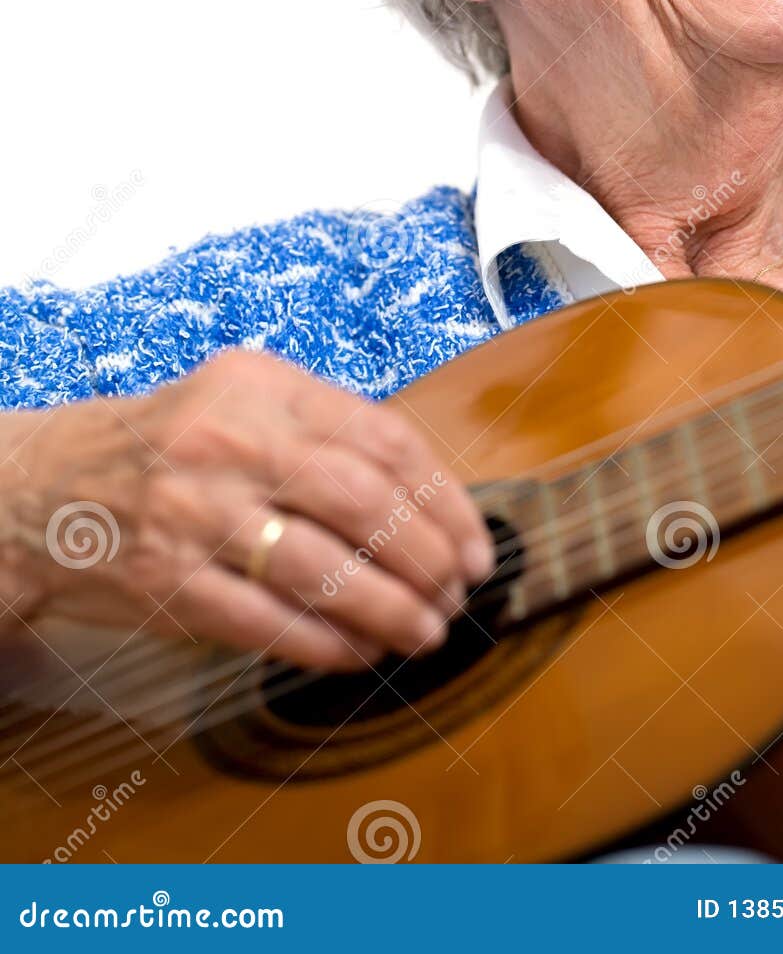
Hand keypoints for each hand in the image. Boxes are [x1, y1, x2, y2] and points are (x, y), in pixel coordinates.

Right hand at [0, 348, 495, 669]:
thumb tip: (433, 501)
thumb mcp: (246, 400)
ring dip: (391, 611)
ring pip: (324, 570)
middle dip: (428, 558)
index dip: (444, 500)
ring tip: (425, 631)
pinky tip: (359, 653)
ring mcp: (196, 512)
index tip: (475, 543)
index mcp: (264, 386)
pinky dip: (328, 644)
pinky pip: (270, 624)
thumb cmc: (175, 445)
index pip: (383, 439)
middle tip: (458, 593)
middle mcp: (231, 440)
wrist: (49, 488)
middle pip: (364, 503)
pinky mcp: (169, 581)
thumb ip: (329, 432)